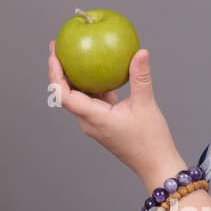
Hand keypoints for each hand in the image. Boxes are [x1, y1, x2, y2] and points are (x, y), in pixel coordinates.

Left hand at [48, 41, 180, 180]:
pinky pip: (93, 99)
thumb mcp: (146, 104)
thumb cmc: (150, 140)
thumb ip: (140, 77)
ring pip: (79, 96)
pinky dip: (93, 84)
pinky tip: (101, 69)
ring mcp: (94, 122)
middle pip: (65, 93)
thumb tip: (140, 52)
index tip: (54, 55)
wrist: (155, 163)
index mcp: (92, 117)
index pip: (64, 95)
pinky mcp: (103, 121)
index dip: (55, 74)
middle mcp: (88, 120)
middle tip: (58, 46)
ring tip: (75, 53)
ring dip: (75, 76)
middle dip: (59, 70)